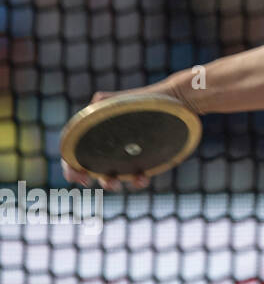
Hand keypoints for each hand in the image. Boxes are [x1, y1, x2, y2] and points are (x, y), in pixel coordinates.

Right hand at [61, 83, 185, 190]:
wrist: (174, 101)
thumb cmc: (143, 99)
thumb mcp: (119, 99)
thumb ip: (103, 102)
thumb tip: (94, 101)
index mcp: (97, 135)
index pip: (75, 153)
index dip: (69, 165)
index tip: (73, 173)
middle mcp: (109, 150)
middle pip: (90, 169)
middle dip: (86, 178)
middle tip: (88, 181)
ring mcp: (127, 159)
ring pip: (112, 178)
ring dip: (109, 184)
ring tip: (114, 183)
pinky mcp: (146, 164)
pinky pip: (137, 178)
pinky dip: (136, 182)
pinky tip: (142, 178)